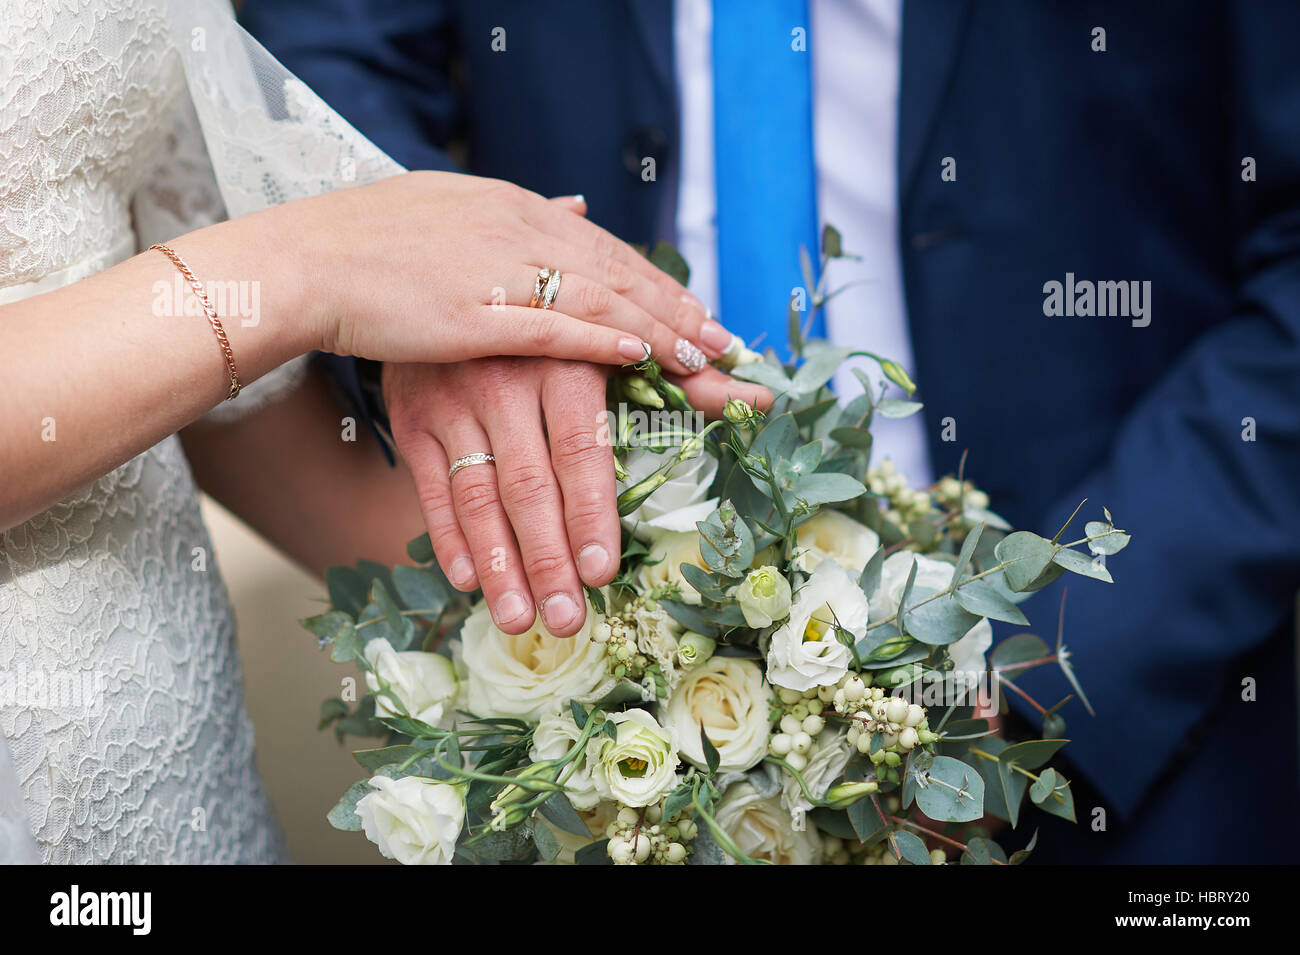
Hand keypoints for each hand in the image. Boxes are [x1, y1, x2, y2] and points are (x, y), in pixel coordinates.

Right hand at [287, 174, 737, 371]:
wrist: (306, 262)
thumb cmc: (368, 244)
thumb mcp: (452, 210)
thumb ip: (518, 218)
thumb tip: (574, 207)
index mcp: (512, 207)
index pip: (604, 248)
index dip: (656, 283)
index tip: (696, 310)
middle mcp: (516, 231)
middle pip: (617, 274)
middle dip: (677, 310)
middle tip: (725, 341)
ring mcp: (497, 271)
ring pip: (599, 302)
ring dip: (658, 330)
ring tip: (703, 358)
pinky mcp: (474, 315)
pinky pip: (554, 330)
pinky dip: (604, 343)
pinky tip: (641, 356)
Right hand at [383, 358, 771, 636]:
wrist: (459, 273)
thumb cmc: (561, 323)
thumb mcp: (618, 338)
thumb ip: (688, 378)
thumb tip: (762, 399)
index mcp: (566, 360)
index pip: (580, 451)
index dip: (591, 515)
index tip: (602, 573)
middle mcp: (505, 380)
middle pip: (528, 486)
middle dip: (548, 560)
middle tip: (569, 621)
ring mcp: (453, 401)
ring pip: (477, 496)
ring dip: (499, 566)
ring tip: (522, 621)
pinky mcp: (413, 417)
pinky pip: (430, 486)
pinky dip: (447, 537)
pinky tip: (469, 583)